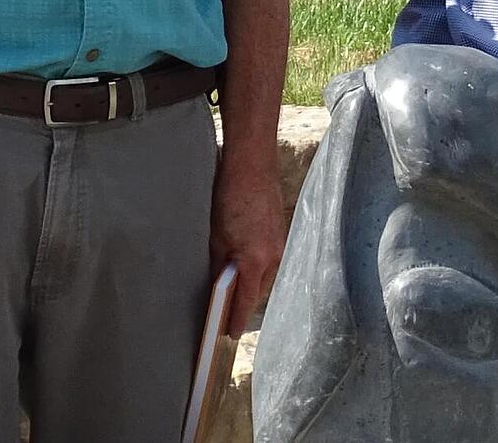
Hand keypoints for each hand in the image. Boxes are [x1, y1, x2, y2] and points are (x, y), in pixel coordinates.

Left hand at [210, 159, 285, 333]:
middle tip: (228, 314)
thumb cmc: (230, 195)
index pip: (245, 301)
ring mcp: (280, 244)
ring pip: (265, 276)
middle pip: (258, 291)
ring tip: (235, 290)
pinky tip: (246, 263)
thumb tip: (217, 286)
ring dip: (252, 284)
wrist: (253, 164)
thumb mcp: (216, 235)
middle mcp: (273, 256)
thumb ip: (219, 265)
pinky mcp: (281, 233)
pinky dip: (258, 267)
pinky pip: (270, 260)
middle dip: (244, 304)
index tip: (230, 334)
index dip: (236, 319)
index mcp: (255, 260)